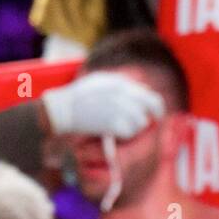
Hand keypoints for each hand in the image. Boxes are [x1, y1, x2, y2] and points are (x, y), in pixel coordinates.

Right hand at [41, 71, 164, 138]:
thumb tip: (146, 92)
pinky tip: (111, 132)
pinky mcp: (114, 122)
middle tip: (150, 124)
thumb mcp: (100, 83)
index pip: (150, 95)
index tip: (156, 115)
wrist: (62, 110)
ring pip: (141, 123)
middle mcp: (122, 92)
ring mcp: (119, 107)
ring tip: (117, 126)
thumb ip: (123, 86)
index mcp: (119, 83)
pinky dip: (124, 136)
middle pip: (152, 107)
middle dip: (152, 117)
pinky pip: (130, 133)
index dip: (156, 107)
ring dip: (133, 128)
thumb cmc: (79, 98)